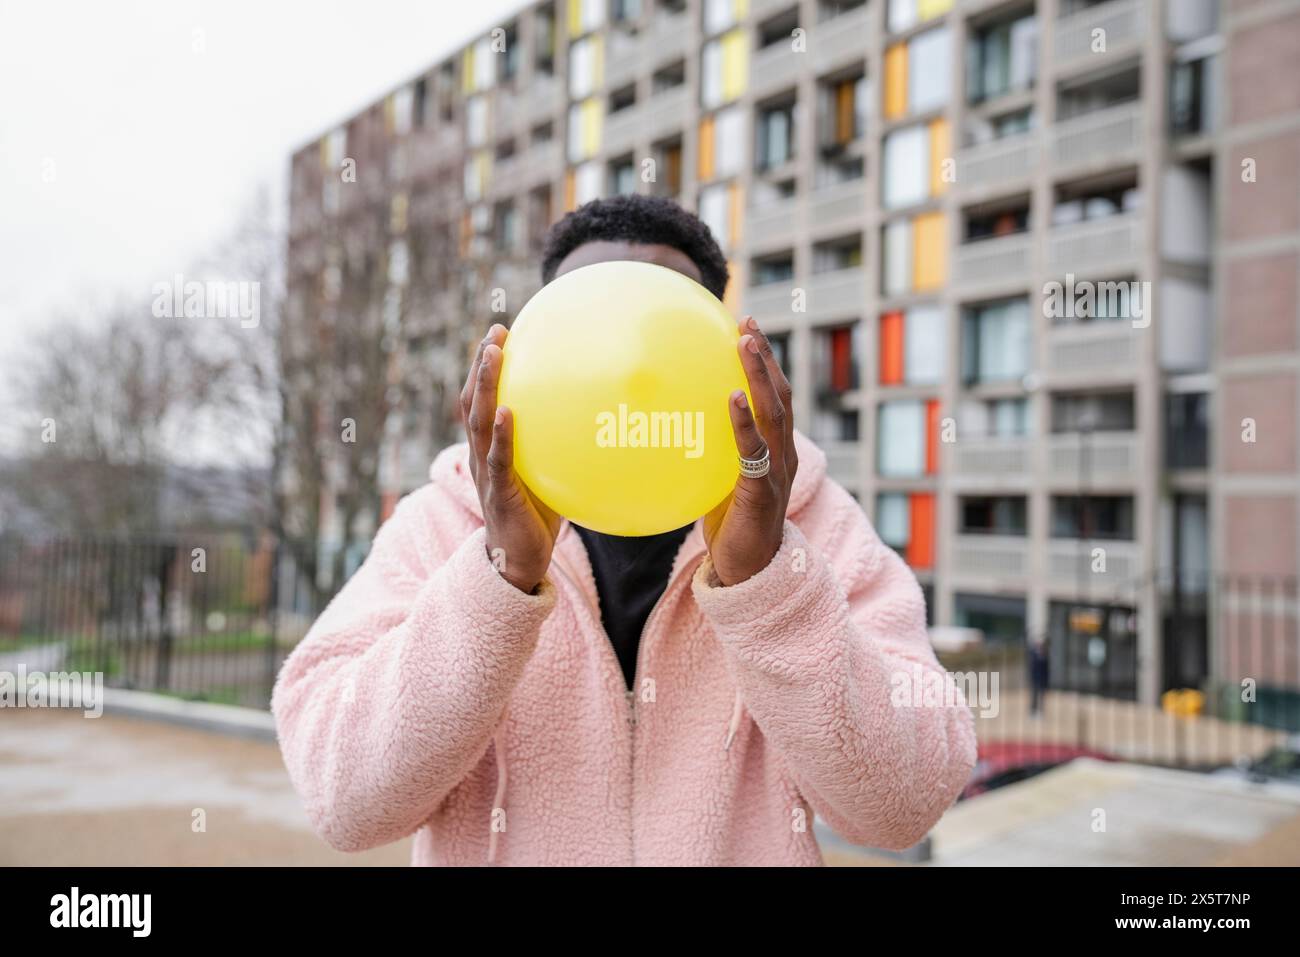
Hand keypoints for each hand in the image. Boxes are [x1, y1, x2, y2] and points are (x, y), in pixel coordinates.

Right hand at [461, 324, 560, 592]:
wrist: (517, 564)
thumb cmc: (536, 520)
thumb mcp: (549, 477)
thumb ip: (560, 450)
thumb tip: (598, 421)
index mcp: (491, 451)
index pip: (483, 402)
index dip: (486, 370)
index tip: (499, 336)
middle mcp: (482, 457)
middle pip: (474, 402)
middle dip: (482, 366)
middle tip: (495, 333)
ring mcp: (487, 474)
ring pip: (479, 422)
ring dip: (484, 386)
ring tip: (493, 355)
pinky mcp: (499, 494)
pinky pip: (499, 460)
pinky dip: (502, 434)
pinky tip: (508, 411)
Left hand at [702, 316, 797, 585]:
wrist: (749, 574)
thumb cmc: (730, 529)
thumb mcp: (718, 483)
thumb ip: (710, 455)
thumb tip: (673, 427)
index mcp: (774, 451)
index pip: (773, 398)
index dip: (764, 363)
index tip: (747, 328)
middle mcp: (782, 454)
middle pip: (779, 395)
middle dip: (765, 357)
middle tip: (748, 323)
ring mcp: (776, 471)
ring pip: (773, 413)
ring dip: (760, 375)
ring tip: (746, 343)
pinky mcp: (763, 491)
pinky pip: (754, 450)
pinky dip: (745, 422)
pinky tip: (733, 397)